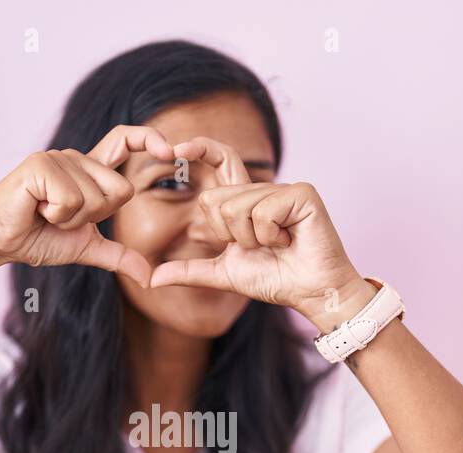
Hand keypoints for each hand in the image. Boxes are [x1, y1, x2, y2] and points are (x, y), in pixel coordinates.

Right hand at [0, 125, 176, 287]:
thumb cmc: (36, 239)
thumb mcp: (85, 248)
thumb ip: (118, 256)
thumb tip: (149, 277)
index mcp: (88, 171)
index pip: (125, 140)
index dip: (149, 139)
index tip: (170, 150)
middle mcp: (76, 157)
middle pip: (121, 189)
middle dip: (97, 216)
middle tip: (62, 217)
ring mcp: (58, 157)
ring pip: (96, 198)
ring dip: (71, 219)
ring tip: (45, 213)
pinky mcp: (41, 165)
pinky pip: (71, 199)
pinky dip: (56, 215)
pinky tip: (36, 208)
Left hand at [149, 137, 374, 331]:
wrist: (311, 293)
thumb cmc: (275, 280)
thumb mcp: (223, 274)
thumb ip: (189, 271)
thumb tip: (152, 279)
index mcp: (246, 200)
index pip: (220, 160)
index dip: (199, 149)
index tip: (175, 149)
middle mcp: (263, 188)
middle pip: (214, 199)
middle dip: (229, 234)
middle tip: (258, 246)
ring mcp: (283, 188)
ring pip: (236, 208)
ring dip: (252, 239)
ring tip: (277, 245)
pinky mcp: (301, 193)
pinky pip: (262, 212)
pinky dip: (270, 236)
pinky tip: (289, 240)